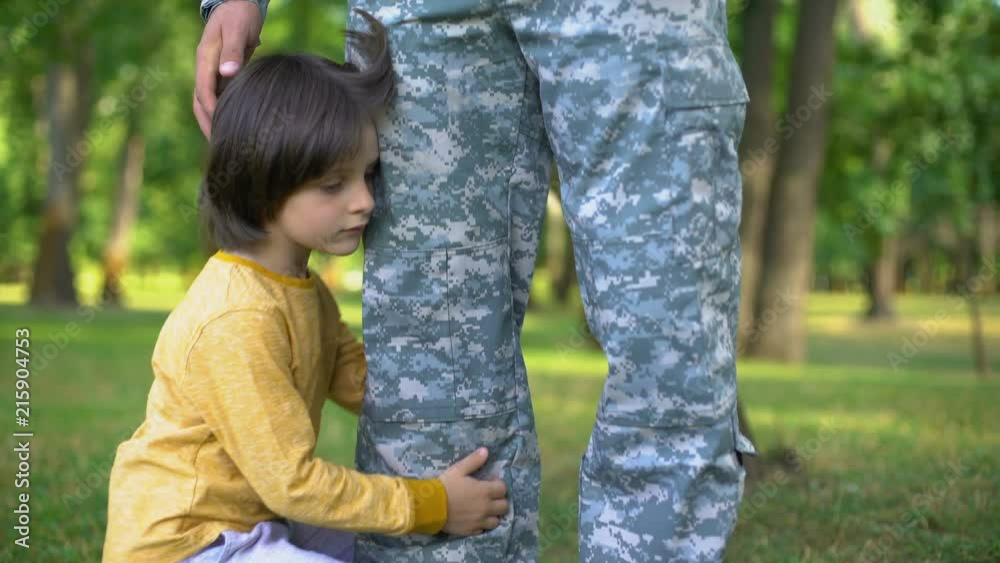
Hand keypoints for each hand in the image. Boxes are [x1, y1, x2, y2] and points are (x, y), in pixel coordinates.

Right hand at [193, 0, 262, 137]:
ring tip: (224, 142)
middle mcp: (205, 68)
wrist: (239, 4)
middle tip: (220, 147)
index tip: (221, 129)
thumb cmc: (240, 15)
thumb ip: (233, 51)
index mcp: (205, 59)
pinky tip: (234, 125)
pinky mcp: (221, 74)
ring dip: (212, 120)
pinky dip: (222, 112)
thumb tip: (228, 73)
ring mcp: (211, 71)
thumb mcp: (238, 30)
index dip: (211, 111)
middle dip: (207, 124)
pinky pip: (218, 97)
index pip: (203, 91)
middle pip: (200, 102)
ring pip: (207, 101)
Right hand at [437, 448, 508, 535]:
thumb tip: (486, 451)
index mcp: (485, 491)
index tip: (490, 482)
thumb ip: (474, 461)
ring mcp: (479, 521)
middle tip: (489, 496)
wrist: (430, 506)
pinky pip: (483, 530)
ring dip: (492, 515)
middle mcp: (485, 508)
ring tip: (484, 510)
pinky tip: (474, 519)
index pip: (503, 489)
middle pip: (504, 507)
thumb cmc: (445, 486)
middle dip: (499, 500)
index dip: (498, 484)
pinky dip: (481, 524)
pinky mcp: (471, 531)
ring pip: (496, 521)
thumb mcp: (458, 470)